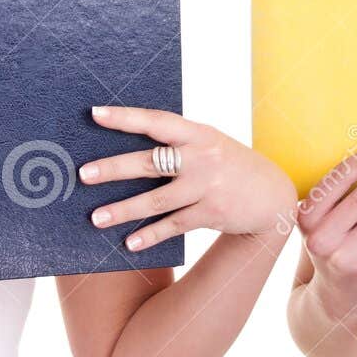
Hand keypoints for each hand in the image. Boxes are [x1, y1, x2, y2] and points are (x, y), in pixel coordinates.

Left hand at [79, 106, 297, 251]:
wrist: (273, 195)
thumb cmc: (229, 165)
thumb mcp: (210, 143)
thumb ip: (178, 142)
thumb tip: (128, 146)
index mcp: (198, 133)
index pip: (157, 121)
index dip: (126, 117)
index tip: (96, 113)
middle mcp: (202, 157)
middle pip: (150, 162)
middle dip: (114, 168)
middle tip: (84, 174)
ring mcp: (207, 186)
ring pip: (157, 200)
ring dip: (124, 210)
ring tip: (96, 218)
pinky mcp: (211, 213)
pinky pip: (174, 225)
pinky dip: (151, 234)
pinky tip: (130, 242)